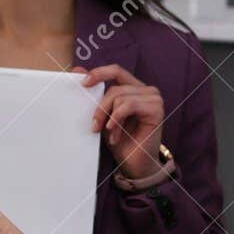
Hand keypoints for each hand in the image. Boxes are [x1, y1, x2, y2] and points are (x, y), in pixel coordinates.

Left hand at [76, 64, 164, 180]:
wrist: (135, 164)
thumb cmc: (121, 141)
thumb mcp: (103, 115)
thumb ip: (95, 94)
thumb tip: (78, 69)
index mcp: (134, 88)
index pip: (116, 71)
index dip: (99, 73)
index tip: (83, 83)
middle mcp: (146, 90)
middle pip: (115, 87)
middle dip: (100, 107)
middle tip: (94, 125)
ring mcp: (153, 98)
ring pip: (120, 97)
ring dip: (109, 117)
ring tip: (108, 133)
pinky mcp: (156, 109)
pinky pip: (129, 105)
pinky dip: (117, 120)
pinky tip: (115, 135)